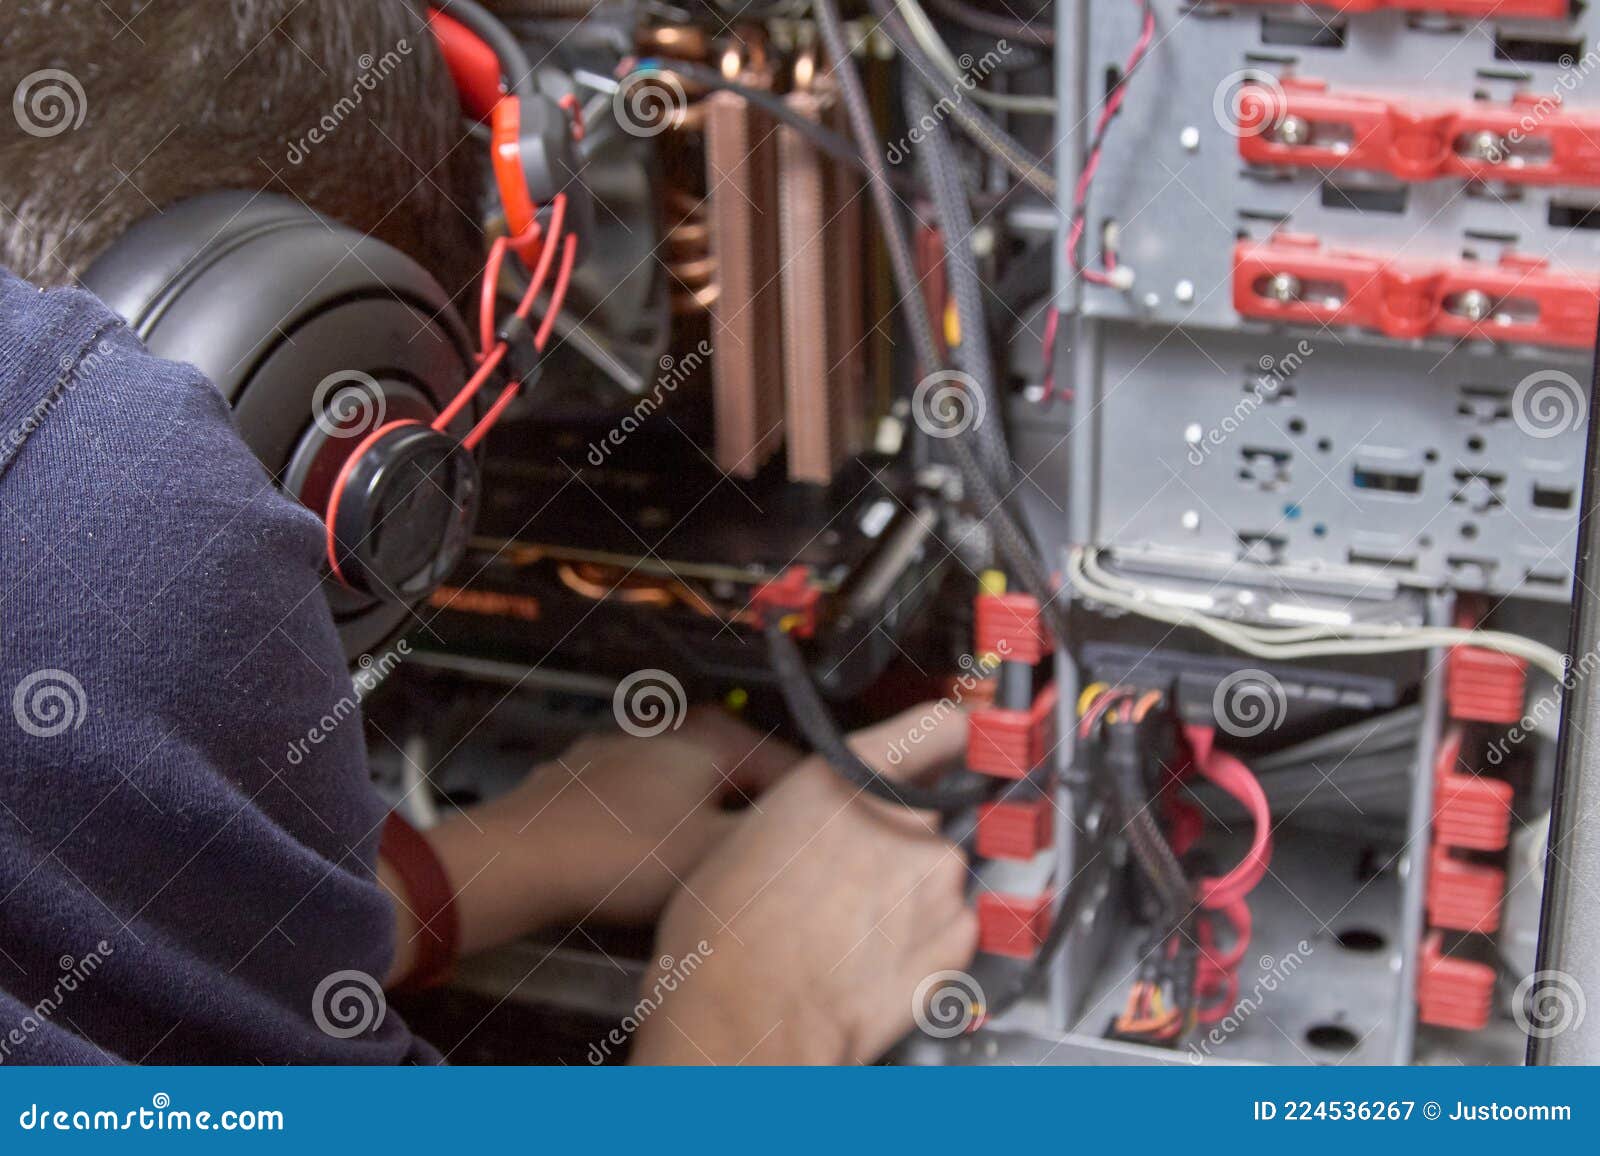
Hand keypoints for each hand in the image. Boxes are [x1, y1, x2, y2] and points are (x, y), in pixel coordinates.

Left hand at [384, 707, 798, 981]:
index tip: (820, 843)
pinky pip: (637, 797)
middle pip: (732, 769)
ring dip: (702, 812)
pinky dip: (653, 819)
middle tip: (767, 856)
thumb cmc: (627, 854)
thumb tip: (807, 825)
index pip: (784, 763)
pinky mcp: (577, 777)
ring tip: (710, 859)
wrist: (520, 859)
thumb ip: (769, 835)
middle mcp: (667, 732)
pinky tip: (646, 854)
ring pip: (682, 781)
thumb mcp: (716, 853)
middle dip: (753, 807)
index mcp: (710, 741)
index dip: (808, 804)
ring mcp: (616, 749)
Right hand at [630, 705, 977, 1064]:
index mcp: (852, 777)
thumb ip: (814, 808)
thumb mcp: (750, 834)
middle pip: (926, 810)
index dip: (953, 730)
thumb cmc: (727, 936)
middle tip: (848, 878)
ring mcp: (939, 879)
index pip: (935, 726)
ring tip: (849, 929)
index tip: (966, 733)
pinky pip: (949, 924)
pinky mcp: (958, 938)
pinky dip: (922, 938)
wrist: (747, 1020)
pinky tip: (871, 958)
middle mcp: (907, 817)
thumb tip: (823, 815)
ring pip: (934, 872)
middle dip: (897, 839)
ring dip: (906, 892)